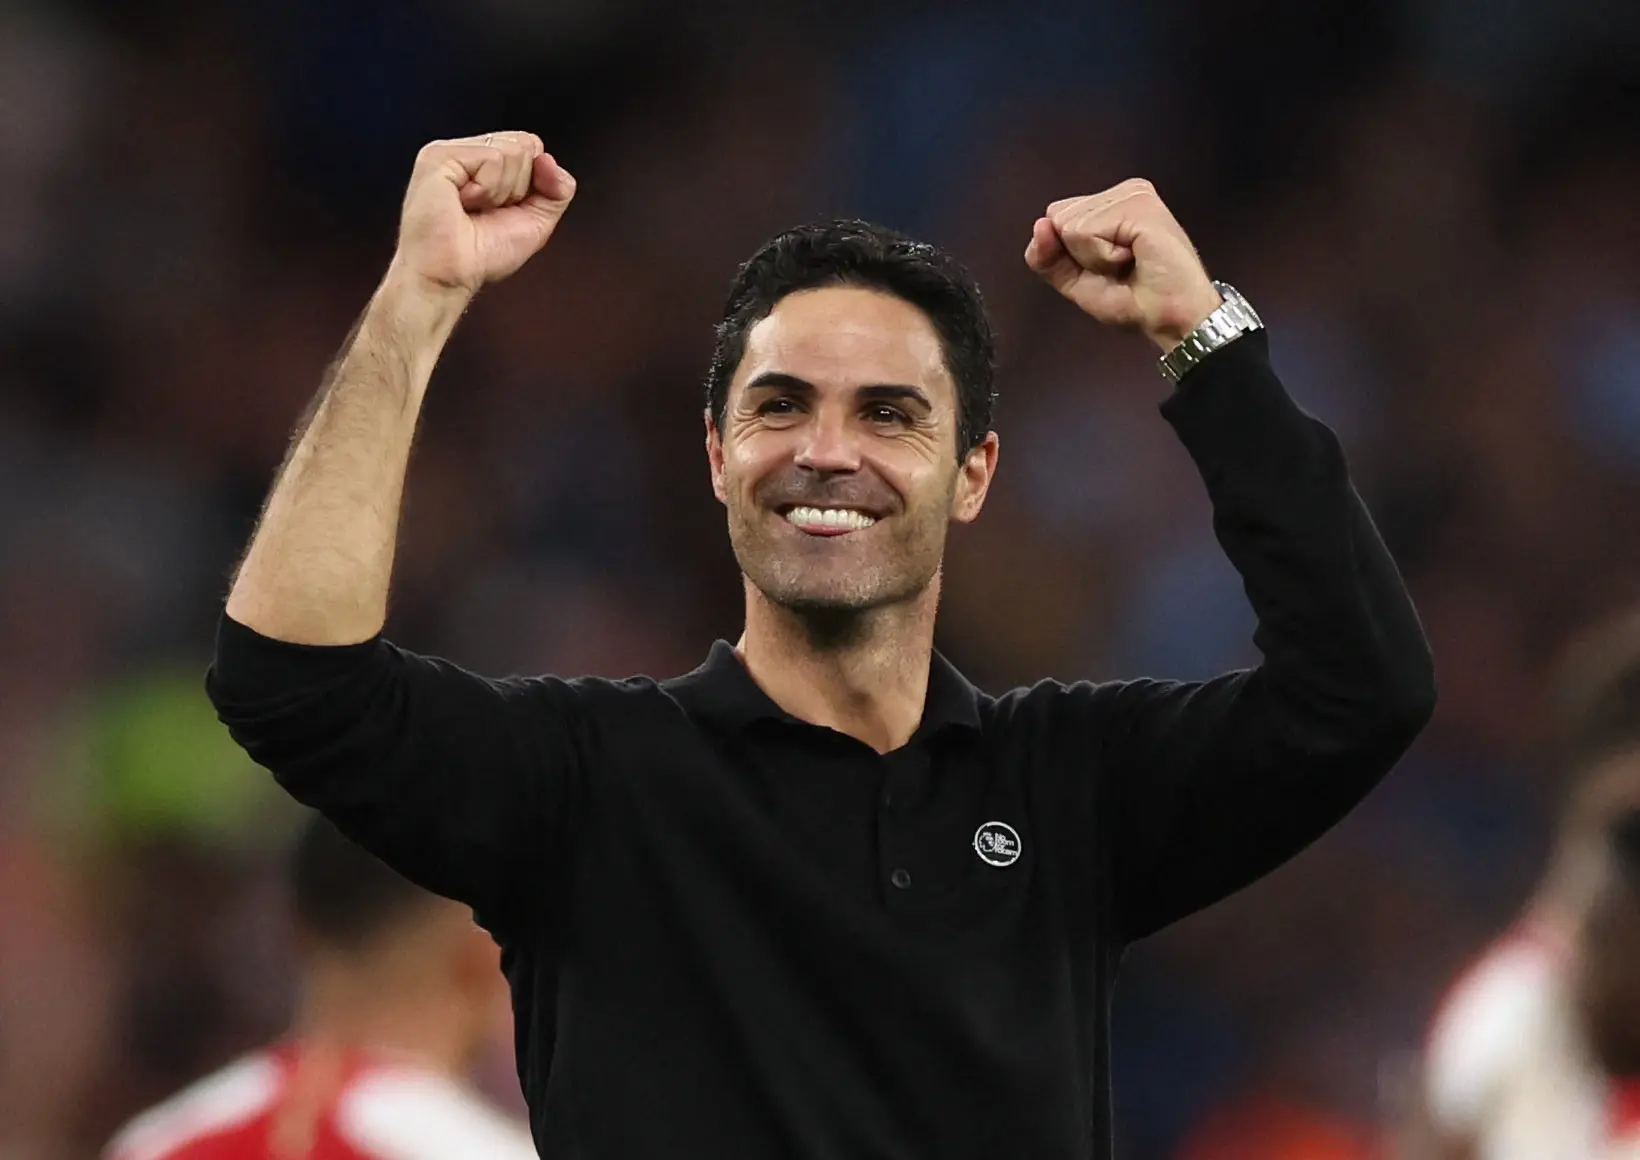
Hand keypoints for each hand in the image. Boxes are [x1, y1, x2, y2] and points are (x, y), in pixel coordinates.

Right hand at [389, 131, 576, 299]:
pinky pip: (492, 157)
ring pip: (513, 151)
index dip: (533, 182)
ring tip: (473, 208)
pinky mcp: (441, 155)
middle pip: (527, 145)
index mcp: (487, 165)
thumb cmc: (481, 255)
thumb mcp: (537, 222)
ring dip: (501, 192)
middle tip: (487, 211)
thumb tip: (548, 159)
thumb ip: (558, 190)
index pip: (532, 147)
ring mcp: (453, 152)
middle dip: (519, 188)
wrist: (450, 276)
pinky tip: (463, 203)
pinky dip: (487, 189)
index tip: (507, 209)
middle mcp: (469, 154)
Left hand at [1024, 179, 1221, 351]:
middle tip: (1119, 267)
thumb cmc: (1133, 301)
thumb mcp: (1075, 281)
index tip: (1106, 267)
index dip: (1069, 253)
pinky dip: (1102, 257)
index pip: (1055, 217)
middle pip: (1057, 217)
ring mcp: (1131, 194)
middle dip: (1080, 255)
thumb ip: (1047, 257)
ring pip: (1069, 225)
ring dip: (1094, 258)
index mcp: (1109, 204)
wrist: (1168, 318)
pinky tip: (1133, 257)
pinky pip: (1086, 232)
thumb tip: (1040, 225)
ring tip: (1128, 262)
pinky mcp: (1138, 204)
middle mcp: (1122, 192)